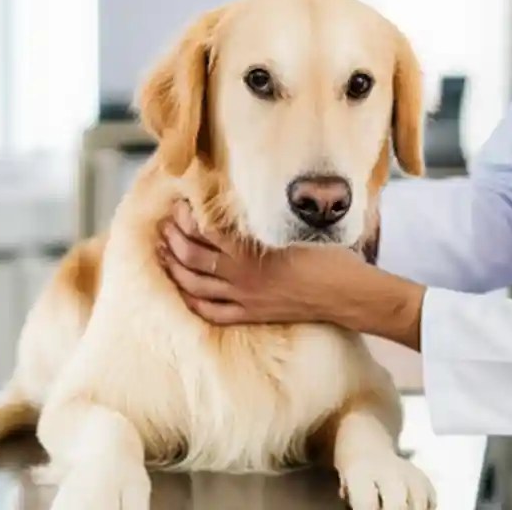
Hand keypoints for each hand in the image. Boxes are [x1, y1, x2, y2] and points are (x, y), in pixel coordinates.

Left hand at [156, 201, 426, 348]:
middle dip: (173, 239)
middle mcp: (242, 276)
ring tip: (163, 252)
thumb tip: (257, 196)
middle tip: (164, 225)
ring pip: (195, 285)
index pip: (205, 230)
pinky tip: (183, 291)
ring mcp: (244, 298)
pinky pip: (211, 312)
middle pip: (192, 256)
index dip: (187, 217)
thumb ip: (273, 217)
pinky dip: (192, 301)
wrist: (348, 294)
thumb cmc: (331, 257)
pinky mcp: (252, 315)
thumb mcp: (300, 228)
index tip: (181, 204)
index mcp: (253, 251)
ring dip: (174, 267)